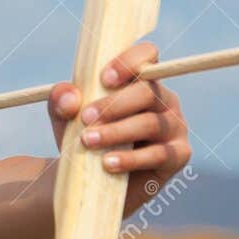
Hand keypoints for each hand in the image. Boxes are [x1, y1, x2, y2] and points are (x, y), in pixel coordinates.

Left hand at [46, 40, 191, 215]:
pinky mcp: (178, 155)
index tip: (104, 79)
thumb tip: (71, 97)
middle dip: (113, 105)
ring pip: (150, 123)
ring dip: (116, 132)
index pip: (148, 55)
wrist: (92, 182)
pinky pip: (158, 154)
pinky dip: (130, 159)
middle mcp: (164, 100)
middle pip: (147, 92)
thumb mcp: (65, 118)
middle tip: (85, 118)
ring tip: (88, 141)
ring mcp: (175, 127)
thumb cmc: (85, 138)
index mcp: (142, 81)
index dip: (129, 61)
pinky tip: (107, 163)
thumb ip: (61, 101)